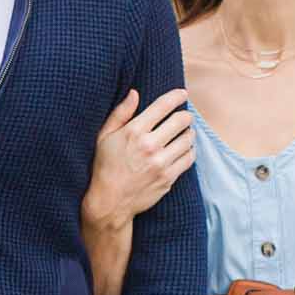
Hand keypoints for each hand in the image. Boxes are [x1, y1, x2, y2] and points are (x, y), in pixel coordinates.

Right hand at [83, 85, 193, 233]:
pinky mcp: (168, 178)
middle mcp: (149, 146)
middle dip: (185, 115)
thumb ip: (120, 113)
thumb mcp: (104, 136)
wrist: (109, 202)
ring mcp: (161, 163)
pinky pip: (189, 158)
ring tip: (184, 133)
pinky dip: (189, 151)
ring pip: (188, 139)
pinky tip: (184, 149)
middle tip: (184, 116)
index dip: (176, 96)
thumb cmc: (104, 166)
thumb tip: (134, 92)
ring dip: (188, 133)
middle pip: (181, 121)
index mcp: (134, 132)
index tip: (182, 94)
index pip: (163, 106)